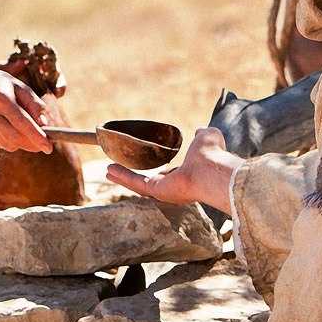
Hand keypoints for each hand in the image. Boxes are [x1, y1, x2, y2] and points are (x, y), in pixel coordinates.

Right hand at [0, 58, 52, 152]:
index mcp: (0, 98)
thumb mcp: (22, 88)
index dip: (36, 136)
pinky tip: (8, 127)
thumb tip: (44, 125)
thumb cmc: (5, 86)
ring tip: (24, 130)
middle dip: (32, 144)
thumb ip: (35, 105)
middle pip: (15, 138)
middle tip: (43, 144)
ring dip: (21, 142)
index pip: (21, 122)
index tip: (49, 148)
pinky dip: (9, 141)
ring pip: (8, 145)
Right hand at [107, 124, 241, 213]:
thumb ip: (201, 135)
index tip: (147, 163)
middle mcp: (174, 188)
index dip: (158, 171)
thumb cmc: (213, 155)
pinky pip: (136, 183)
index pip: (168, 175)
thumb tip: (199, 130)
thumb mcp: (206, 138)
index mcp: (186, 177)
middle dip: (133, 178)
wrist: (212, 168)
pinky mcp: (157, 191)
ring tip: (108, 170)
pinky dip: (123, 176)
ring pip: (139, 184)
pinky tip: (109, 169)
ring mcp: (164, 191)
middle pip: (148, 183)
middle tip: (120, 171)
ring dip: (123, 178)